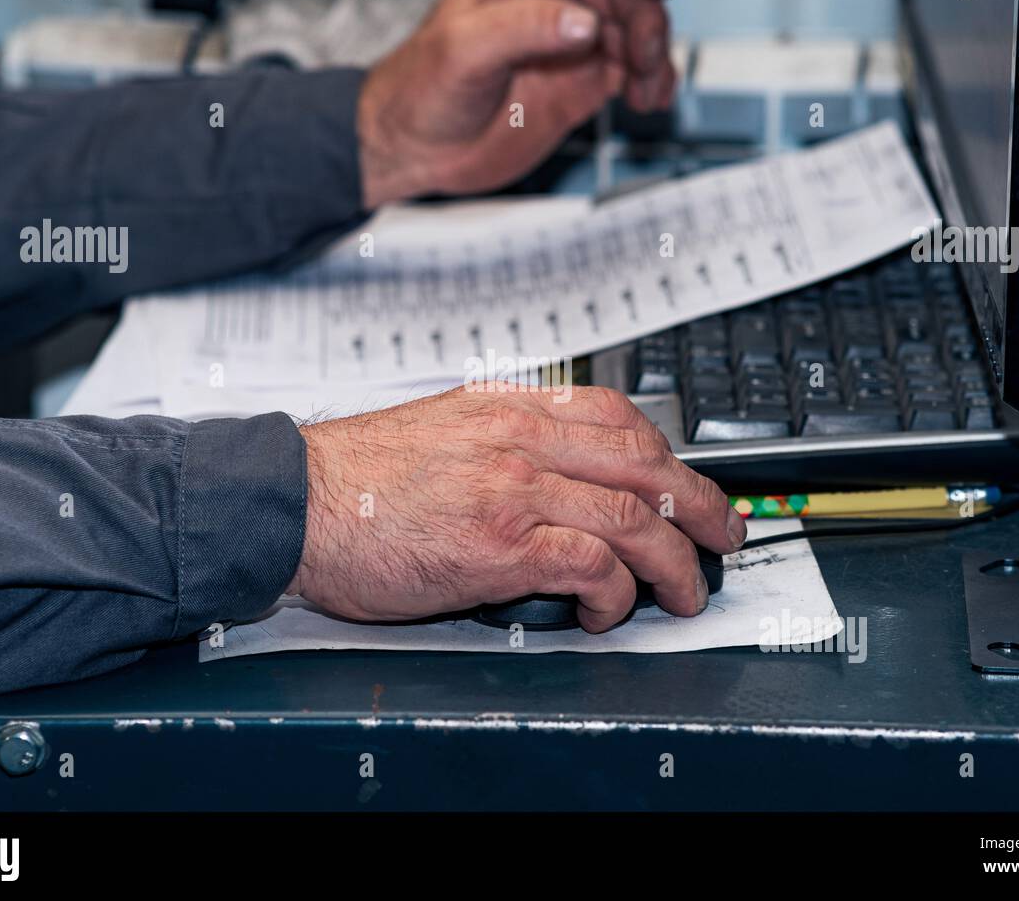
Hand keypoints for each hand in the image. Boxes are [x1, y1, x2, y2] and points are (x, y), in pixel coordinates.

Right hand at [289, 387, 744, 632]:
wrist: (296, 501)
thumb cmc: (355, 477)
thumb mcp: (441, 430)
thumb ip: (501, 442)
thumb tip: (550, 478)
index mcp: (509, 408)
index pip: (617, 416)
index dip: (666, 452)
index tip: (682, 478)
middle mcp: (521, 439)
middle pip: (645, 462)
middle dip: (698, 502)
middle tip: (722, 532)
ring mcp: (515, 489)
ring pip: (634, 516)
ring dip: (675, 560)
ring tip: (686, 590)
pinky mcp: (501, 545)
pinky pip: (592, 566)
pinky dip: (616, 593)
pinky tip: (609, 611)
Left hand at [358, 0, 676, 207]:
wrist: (414, 149)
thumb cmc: (420, 90)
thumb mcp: (463, 50)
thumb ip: (524, 27)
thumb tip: (584, 21)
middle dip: (646, 19)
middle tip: (642, 59)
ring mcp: (569, 40)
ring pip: (635, 29)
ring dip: (653, 55)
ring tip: (646, 90)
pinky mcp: (580, 80)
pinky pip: (630, 69)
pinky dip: (650, 81)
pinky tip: (648, 100)